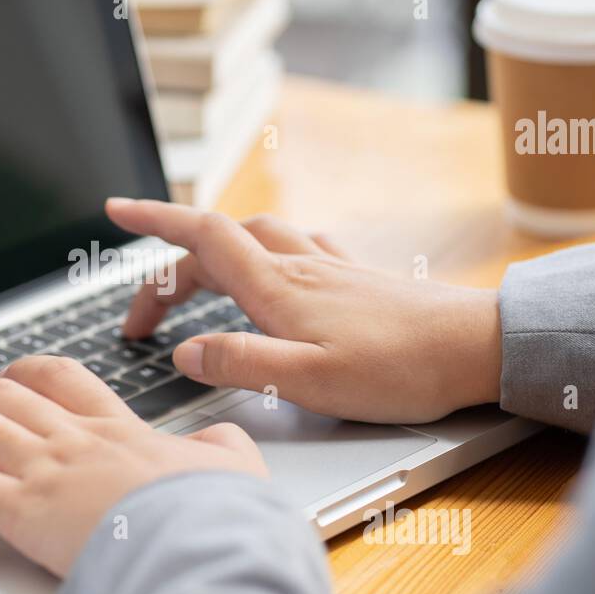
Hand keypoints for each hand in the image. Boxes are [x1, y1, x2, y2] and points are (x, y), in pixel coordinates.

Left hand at [0, 355, 266, 576]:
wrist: (201, 546)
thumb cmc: (216, 514)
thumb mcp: (234, 467)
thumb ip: (222, 445)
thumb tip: (222, 440)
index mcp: (116, 428)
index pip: (58, 376)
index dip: (22, 375)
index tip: (10, 386)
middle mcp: (72, 440)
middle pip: (2, 395)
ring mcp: (44, 471)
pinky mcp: (22, 512)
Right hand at [105, 198, 500, 423]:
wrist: (480, 348)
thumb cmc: (401, 369)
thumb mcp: (310, 381)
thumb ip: (241, 365)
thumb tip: (183, 352)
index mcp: (278, 289)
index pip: (201, 238)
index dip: (153, 222)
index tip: (114, 212)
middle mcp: (299, 266)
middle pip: (217, 243)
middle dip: (168, 270)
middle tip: (143, 319)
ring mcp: (329, 267)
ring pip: (256, 237)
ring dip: (215, 252)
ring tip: (195, 285)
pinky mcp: (356, 277)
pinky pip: (297, 246)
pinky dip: (266, 250)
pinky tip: (277, 268)